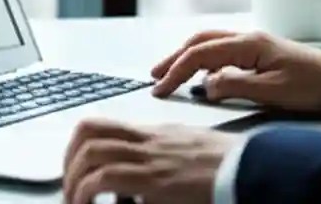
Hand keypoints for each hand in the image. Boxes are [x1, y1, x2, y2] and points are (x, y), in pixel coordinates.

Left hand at [62, 118, 239, 203]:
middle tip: (69, 185)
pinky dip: (86, 191)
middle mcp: (148, 140)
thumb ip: (163, 158)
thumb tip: (143, 180)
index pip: (103, 124)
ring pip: (91, 152)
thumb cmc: (230, 165)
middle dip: (69, 158)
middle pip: (88, 131)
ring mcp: (150, 157)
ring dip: (73, 178)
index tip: (74, 168)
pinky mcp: (155, 179)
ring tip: (74, 200)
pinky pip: (105, 178)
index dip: (78, 144)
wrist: (252, 168)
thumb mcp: (190, 154)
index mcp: (154, 134)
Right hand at [149, 30, 320, 111]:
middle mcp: (248, 38)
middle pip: (200, 41)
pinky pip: (223, 50)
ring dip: (188, 56)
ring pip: (210, 43)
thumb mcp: (273, 92)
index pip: (200, 54)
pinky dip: (204, 58)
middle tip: (155, 75)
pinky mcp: (260, 52)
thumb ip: (236, 86)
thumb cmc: (313, 86)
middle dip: (174, 57)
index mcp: (248, 44)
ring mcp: (254, 43)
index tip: (161, 88)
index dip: (176, 71)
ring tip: (171, 72)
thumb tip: (206, 85)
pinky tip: (203, 73)